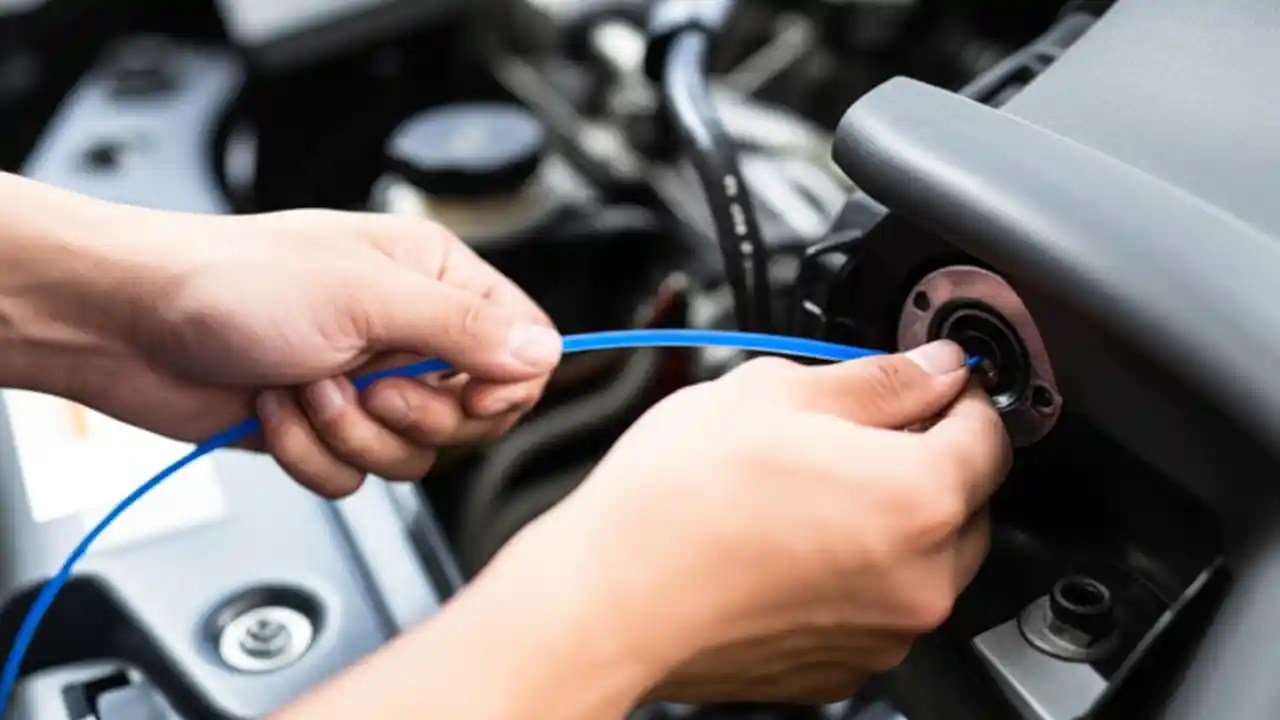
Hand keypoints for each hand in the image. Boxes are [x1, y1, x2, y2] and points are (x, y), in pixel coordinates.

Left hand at [1, 176, 559, 496]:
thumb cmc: (231, 280)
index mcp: (433, 279)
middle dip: (411, 414)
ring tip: (306, 387)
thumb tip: (546, 352)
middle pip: (471, 415)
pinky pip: (356, 476)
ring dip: (351, 433)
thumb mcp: (365, 295)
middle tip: (368, 382)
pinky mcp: (325, 429)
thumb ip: (466, 329)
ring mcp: (366, 385)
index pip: (520, 348)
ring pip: (413, 455)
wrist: (127, 323)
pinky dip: (310, 454)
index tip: (463, 393)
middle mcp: (408, 332)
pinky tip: (275, 409)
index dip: (500, 386)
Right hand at [269, 345, 1010, 719]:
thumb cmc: (675, 501)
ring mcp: (884, 633)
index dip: (963, 392)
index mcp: (918, 496)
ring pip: (926, 556)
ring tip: (809, 489)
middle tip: (857, 431)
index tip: (933, 379)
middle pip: (967, 500)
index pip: (991, 431)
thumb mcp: (775, 393)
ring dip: (894, 517)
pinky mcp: (845, 667)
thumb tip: (931, 369)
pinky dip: (858, 572)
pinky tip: (792, 541)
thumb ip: (877, 378)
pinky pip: (880, 605)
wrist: (608, 601)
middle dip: (930, 456)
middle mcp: (920, 577)